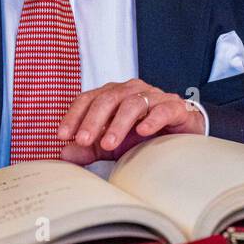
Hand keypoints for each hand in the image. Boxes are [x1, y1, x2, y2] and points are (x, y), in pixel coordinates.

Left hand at [57, 78, 204, 164]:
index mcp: (112, 95)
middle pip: (108, 98)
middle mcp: (131, 90)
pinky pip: (162, 109)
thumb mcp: (111, 146)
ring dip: (118, 124)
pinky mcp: (175, 107)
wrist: (180, 136)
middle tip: (83, 140)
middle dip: (93, 120)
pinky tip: (142, 132)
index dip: (73, 115)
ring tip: (108, 144)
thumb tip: (64, 152)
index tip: (62, 135)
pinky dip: (152, 119)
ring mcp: (154, 96)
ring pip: (132, 103)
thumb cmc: (142, 137)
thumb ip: (88, 148)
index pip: (88, 99)